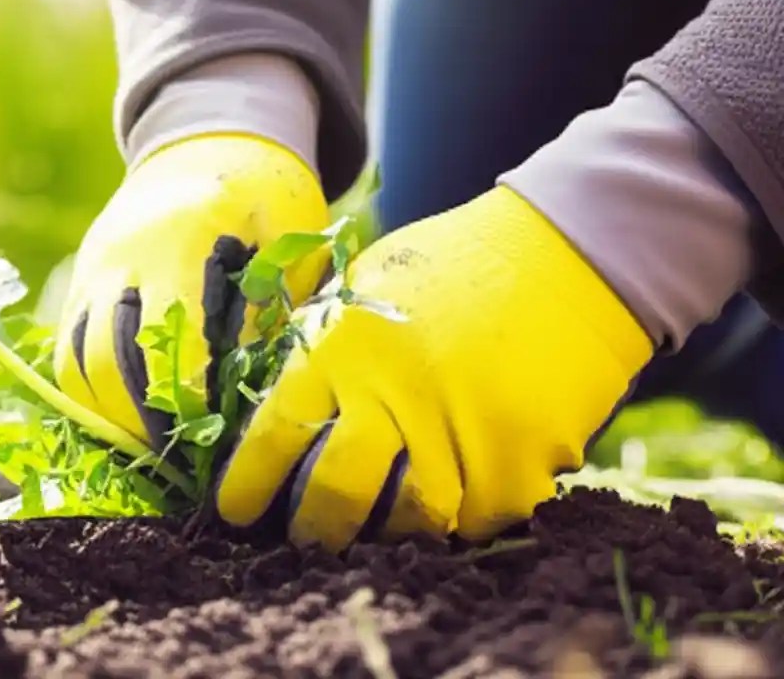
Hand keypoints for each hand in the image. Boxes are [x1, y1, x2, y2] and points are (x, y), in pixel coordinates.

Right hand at [54, 133, 329, 446]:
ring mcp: (91, 269)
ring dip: (111, 418)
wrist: (212, 132)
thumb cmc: (270, 192)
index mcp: (181, 238)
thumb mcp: (289, 241)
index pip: (164, 340)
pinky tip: (134, 424)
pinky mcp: (80, 282)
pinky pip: (69, 353)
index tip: (213, 448)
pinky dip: (96, 396)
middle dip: (140, 425)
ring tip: (156, 457)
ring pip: (75, 365)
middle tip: (182, 469)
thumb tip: (253, 408)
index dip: (183, 403)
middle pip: (104, 362)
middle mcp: (120, 255)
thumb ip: (271, 314)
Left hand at [216, 185, 654, 549]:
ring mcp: (458, 433)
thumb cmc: (453, 271)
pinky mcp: (516, 463)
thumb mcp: (366, 289)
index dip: (249, 482)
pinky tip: (445, 505)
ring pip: (402, 521)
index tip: (234, 511)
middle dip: (310, 530)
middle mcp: (392, 394)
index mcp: (342, 347)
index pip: (276, 433)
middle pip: (334, 494)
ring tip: (368, 535)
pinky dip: (455, 519)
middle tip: (302, 540)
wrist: (564, 257)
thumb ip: (321, 348)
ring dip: (381, 536)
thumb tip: (267, 409)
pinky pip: (471, 521)